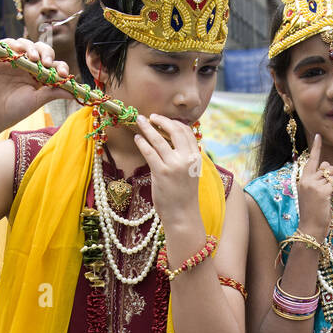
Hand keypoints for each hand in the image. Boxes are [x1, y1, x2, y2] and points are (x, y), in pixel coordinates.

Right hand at [0, 39, 70, 136]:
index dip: (60, 67)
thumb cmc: (15, 109)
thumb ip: (54, 92)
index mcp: (40, 74)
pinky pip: (7, 44)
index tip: (63, 75)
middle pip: (41, 49)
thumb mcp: (37, 100)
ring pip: (26, 44)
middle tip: (46, 63)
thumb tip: (75, 92)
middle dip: (46, 53)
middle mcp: (28, 63)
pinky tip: (17, 50)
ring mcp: (14, 58)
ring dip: (31, 48)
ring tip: (33, 58)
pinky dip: (12, 44)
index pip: (53, 64)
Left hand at [132, 114, 202, 228]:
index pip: (187, 132)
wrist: (183, 216)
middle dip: (161, 120)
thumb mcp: (189, 174)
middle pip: (174, 131)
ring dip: (147, 128)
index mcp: (195, 158)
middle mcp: (187, 159)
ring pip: (159, 139)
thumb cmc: (184, 196)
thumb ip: (183, 158)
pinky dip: (142, 143)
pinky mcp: (161, 173)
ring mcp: (174, 166)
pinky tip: (137, 139)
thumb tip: (170, 144)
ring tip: (139, 121)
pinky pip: (149, 152)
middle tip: (150, 117)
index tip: (163, 120)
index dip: (174, 123)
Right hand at [296, 133, 332, 240]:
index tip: (318, 136)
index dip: (316, 149)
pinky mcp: (321, 191)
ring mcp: (313, 185)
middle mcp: (306, 180)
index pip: (311, 161)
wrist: (310, 231)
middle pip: (328, 167)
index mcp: (303, 181)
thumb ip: (321, 183)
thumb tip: (331, 172)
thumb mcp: (315, 198)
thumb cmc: (314, 218)